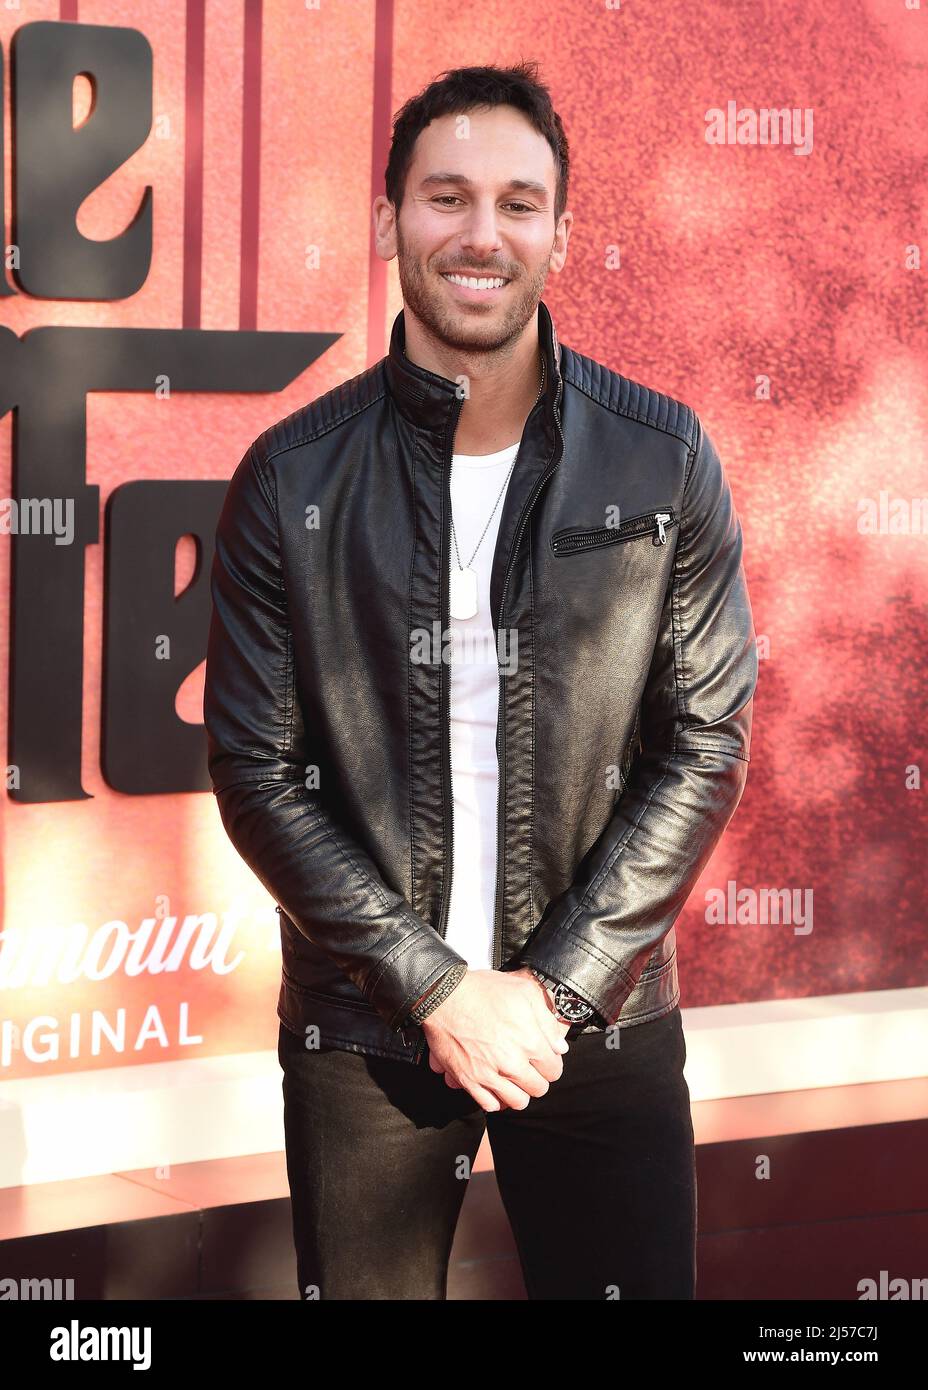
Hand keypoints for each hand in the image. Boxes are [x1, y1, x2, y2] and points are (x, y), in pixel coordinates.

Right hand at [421, 967, 571, 1112]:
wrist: (444, 996)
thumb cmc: (483, 991)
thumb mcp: (524, 991)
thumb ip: (547, 1021)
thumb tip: (559, 1046)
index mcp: (529, 1042)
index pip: (554, 1070)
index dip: (551, 1063)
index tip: (544, 1058)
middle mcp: (511, 1063)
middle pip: (538, 1089)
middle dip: (537, 1078)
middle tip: (529, 1068)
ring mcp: (489, 1074)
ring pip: (517, 1102)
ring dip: (519, 1092)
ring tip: (515, 1080)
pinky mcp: (468, 1080)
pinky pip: (490, 1104)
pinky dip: (496, 1099)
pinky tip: (496, 1086)